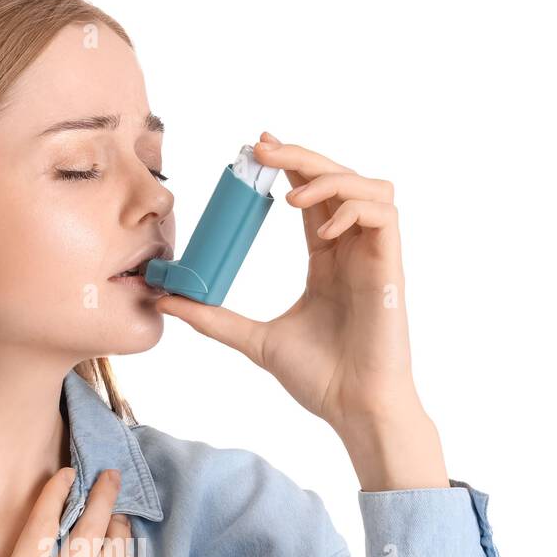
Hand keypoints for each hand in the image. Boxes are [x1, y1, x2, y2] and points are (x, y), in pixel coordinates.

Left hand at [155, 133, 448, 489]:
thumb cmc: (318, 378)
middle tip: (262, 149)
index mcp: (326, 261)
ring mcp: (374, 257)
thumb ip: (214, 318)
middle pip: (337, 179)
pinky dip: (353, 209)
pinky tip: (323, 231)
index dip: (289, 167)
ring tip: (292, 197)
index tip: (255, 151)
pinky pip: (383, 214)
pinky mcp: (390, 267)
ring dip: (331, 178)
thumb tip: (166, 300)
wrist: (352, 407)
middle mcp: (351, 251)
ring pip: (369, 185)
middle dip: (302, 156)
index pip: (311, 197)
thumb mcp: (254, 340)